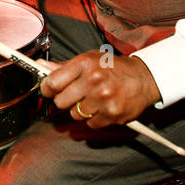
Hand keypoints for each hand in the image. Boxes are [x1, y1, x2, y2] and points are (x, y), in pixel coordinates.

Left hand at [39, 51, 161, 128]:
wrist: (144, 78)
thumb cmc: (113, 68)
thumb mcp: (89, 60)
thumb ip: (64, 66)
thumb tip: (40, 66)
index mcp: (85, 63)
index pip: (52, 82)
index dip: (47, 88)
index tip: (49, 89)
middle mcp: (94, 80)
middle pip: (60, 102)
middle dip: (65, 100)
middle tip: (75, 94)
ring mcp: (103, 99)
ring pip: (74, 114)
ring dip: (80, 109)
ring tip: (93, 99)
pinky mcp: (112, 114)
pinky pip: (90, 124)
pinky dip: (94, 118)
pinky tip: (103, 107)